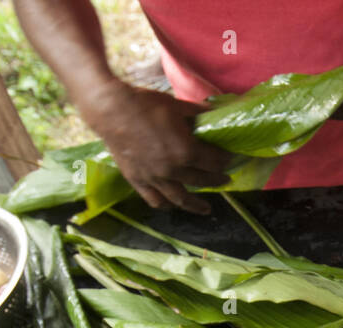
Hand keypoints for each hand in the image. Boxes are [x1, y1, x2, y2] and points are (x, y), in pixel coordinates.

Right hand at [81, 81, 230, 213]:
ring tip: (206, 208)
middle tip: (225, 180)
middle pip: (202, 181)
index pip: (214, 162)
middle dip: (216, 180)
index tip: (230, 159)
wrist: (112, 110)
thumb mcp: (177, 106)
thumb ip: (198, 113)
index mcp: (186, 151)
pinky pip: (155, 200)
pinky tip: (172, 205)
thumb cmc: (146, 104)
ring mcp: (155, 178)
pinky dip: (166, 205)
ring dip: (195, 205)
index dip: (225, 160)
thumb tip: (213, 113)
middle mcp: (173, 170)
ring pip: (180, 199)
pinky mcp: (138, 180)